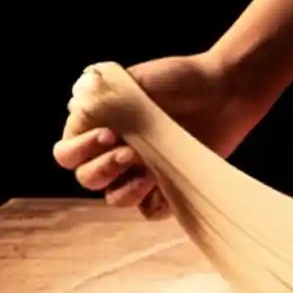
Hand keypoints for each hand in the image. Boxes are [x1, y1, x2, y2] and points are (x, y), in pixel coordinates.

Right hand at [52, 53, 265, 211]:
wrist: (223, 91)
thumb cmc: (177, 81)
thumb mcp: (133, 83)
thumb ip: (98, 100)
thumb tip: (73, 110)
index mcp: (99, 129)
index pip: (68, 154)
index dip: (80, 149)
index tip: (109, 133)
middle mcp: (116, 153)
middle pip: (87, 179)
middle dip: (102, 169)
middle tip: (130, 152)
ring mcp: (143, 172)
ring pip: (114, 199)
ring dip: (124, 190)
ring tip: (148, 172)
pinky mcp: (171, 186)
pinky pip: (150, 210)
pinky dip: (151, 204)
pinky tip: (162, 185)